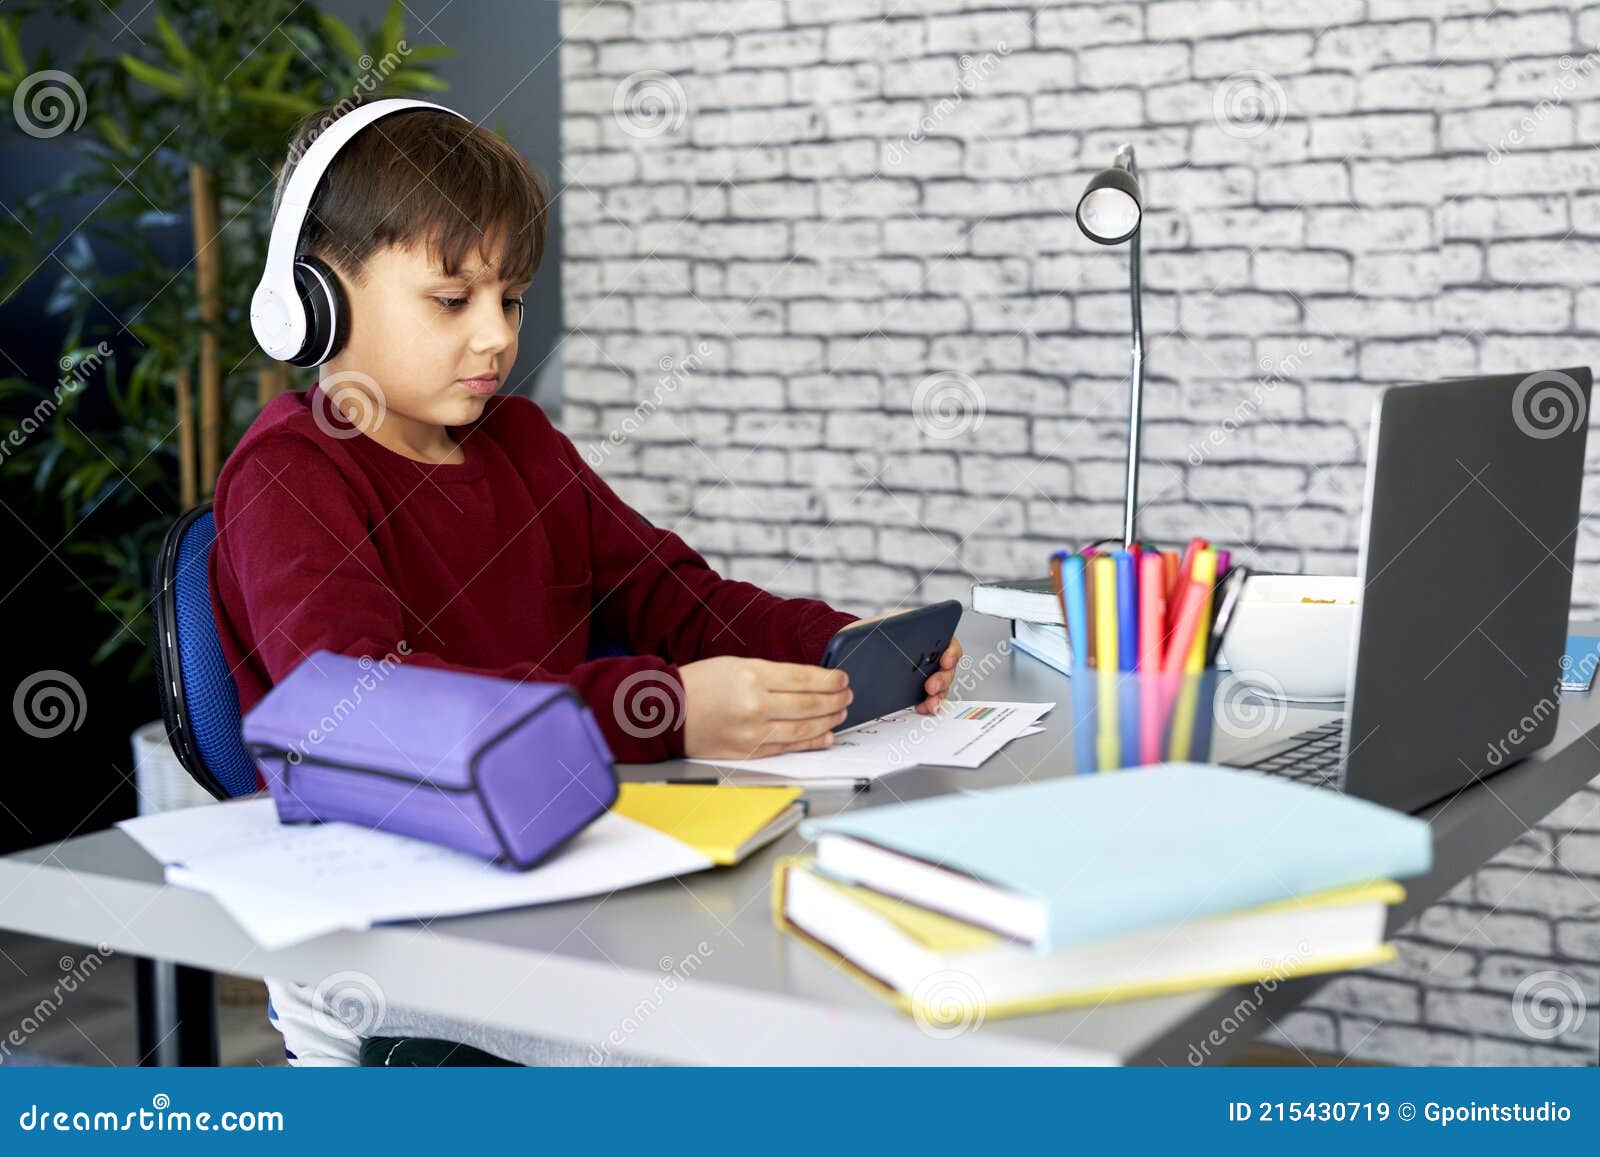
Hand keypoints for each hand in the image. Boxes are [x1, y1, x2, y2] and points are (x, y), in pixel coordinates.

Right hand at [679, 656, 851, 759]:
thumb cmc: (699, 685)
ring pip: (804, 729)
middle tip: (848, 696)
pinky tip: (826, 736)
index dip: (829, 680)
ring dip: (828, 721)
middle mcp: (755, 706)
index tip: (843, 679)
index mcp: (751, 677)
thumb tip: (810, 683)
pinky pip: (789, 748)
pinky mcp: (749, 752)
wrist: (667, 713)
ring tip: (841, 713)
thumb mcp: (736, 664)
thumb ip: (773, 674)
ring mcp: (753, 733)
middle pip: (809, 705)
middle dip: (835, 700)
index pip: (803, 679)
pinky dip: (812, 742)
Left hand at [846, 614, 962, 715]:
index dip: (951, 652)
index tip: (946, 659)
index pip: (948, 642)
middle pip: (947, 668)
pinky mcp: (918, 689)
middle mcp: (931, 655)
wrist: (860, 648)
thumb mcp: (877, 624)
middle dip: (943, 679)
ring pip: (941, 686)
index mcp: (926, 635)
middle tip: (931, 686)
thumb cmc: (872, 632)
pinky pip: (929, 698)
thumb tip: (883, 632)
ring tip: (930, 703)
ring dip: (938, 696)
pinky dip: (928, 704)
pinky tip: (920, 707)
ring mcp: (926, 673)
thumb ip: (885, 627)